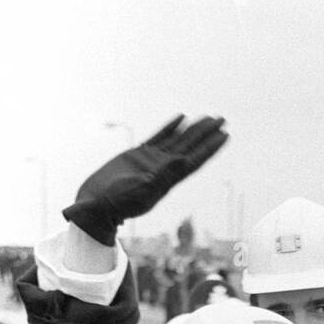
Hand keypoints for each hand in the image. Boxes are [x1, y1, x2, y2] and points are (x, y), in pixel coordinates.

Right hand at [63, 115, 228, 245]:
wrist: (97, 205)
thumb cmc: (117, 203)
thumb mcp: (141, 190)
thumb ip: (163, 176)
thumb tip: (183, 160)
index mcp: (168, 179)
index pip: (194, 160)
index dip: (210, 147)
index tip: (225, 134)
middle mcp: (163, 169)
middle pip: (190, 147)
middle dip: (206, 134)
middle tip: (222, 119)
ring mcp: (151, 161)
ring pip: (177, 140)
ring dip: (193, 130)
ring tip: (207, 118)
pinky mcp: (138, 155)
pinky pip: (159, 137)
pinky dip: (171, 128)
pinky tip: (181, 118)